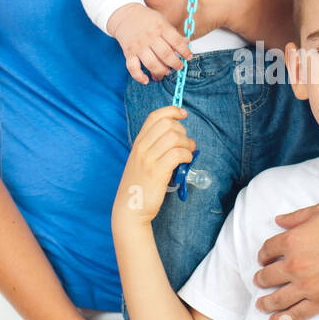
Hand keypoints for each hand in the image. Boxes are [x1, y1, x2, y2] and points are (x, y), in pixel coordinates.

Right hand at [108, 1, 192, 82]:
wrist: (125, 15)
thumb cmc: (147, 19)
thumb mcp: (163, 21)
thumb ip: (174, 34)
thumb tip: (187, 42)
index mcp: (161, 27)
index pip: (176, 42)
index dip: (185, 51)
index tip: (188, 57)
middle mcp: (150, 37)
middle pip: (165, 54)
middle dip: (175, 63)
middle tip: (179, 67)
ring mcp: (138, 46)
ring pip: (151, 63)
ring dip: (161, 71)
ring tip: (166, 72)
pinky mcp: (128, 53)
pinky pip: (133, 68)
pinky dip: (139, 76)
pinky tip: (146, 80)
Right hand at [113, 105, 195, 230]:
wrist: (130, 209)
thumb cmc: (140, 186)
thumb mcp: (141, 161)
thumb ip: (154, 148)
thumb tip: (178, 137)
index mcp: (138, 143)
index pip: (155, 116)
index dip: (171, 111)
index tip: (183, 114)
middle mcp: (142, 148)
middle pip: (168, 124)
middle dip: (183, 131)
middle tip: (186, 144)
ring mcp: (148, 159)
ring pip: (174, 137)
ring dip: (187, 144)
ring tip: (188, 153)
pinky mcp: (157, 172)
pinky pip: (177, 154)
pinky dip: (187, 155)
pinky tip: (186, 161)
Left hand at [252, 201, 318, 319]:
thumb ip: (297, 217)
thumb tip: (278, 220)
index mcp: (292, 240)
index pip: (267, 251)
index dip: (263, 256)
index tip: (264, 260)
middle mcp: (295, 264)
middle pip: (267, 276)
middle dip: (261, 279)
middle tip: (260, 282)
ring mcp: (308, 285)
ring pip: (277, 299)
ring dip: (266, 302)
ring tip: (261, 305)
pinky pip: (297, 314)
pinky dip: (283, 319)